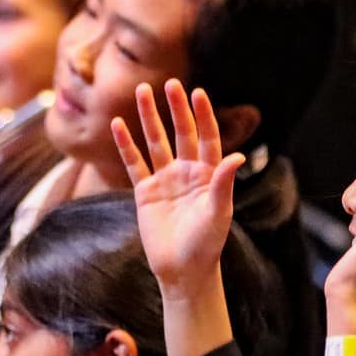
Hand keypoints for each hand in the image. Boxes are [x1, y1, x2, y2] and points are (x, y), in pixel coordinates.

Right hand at [113, 79, 245, 298]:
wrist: (183, 271)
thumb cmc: (206, 244)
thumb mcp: (218, 212)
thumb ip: (223, 182)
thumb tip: (238, 154)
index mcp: (209, 175)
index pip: (207, 137)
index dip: (203, 115)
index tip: (198, 92)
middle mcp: (187, 173)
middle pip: (181, 133)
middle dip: (176, 109)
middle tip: (170, 83)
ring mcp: (165, 181)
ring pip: (155, 142)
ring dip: (149, 118)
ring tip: (141, 92)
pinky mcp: (145, 192)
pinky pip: (134, 163)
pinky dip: (126, 144)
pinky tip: (117, 124)